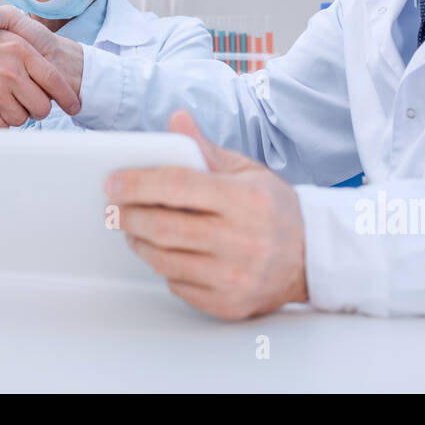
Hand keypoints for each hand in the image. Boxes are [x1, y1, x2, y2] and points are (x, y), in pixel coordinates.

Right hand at [0, 8, 79, 128]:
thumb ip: (24, 26)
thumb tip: (38, 52)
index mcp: (20, 49)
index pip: (54, 80)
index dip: (67, 96)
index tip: (74, 105)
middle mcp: (10, 72)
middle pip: (41, 108)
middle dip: (38, 108)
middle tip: (29, 101)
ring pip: (20, 119)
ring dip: (15, 114)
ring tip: (2, 99)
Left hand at [105, 110, 308, 318]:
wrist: (311, 257)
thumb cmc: (273, 208)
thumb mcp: (246, 171)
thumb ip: (206, 150)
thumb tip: (176, 120)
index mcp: (246, 200)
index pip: (178, 186)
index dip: (138, 183)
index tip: (113, 182)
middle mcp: (243, 240)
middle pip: (165, 227)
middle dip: (130, 215)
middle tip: (114, 207)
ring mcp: (236, 276)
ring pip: (166, 261)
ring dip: (140, 242)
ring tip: (133, 227)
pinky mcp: (230, 304)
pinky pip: (179, 286)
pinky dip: (165, 268)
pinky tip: (165, 252)